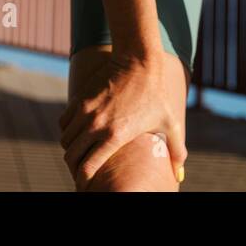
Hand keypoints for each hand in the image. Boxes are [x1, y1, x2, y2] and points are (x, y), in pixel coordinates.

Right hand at [57, 51, 185, 189]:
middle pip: (71, 157)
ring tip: (80, 152)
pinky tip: (78, 132)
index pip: (87, 168)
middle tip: (81, 171)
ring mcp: (85, 111)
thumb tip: (181, 173)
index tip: (86, 185)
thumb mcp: (169, 122)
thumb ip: (176, 149)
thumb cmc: (156, 93)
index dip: (84, 181)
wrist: (139, 60)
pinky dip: (68, 131)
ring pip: (66, 140)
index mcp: (115, 136)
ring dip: (71, 149)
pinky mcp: (80, 99)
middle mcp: (96, 125)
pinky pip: (64, 123)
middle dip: (75, 168)